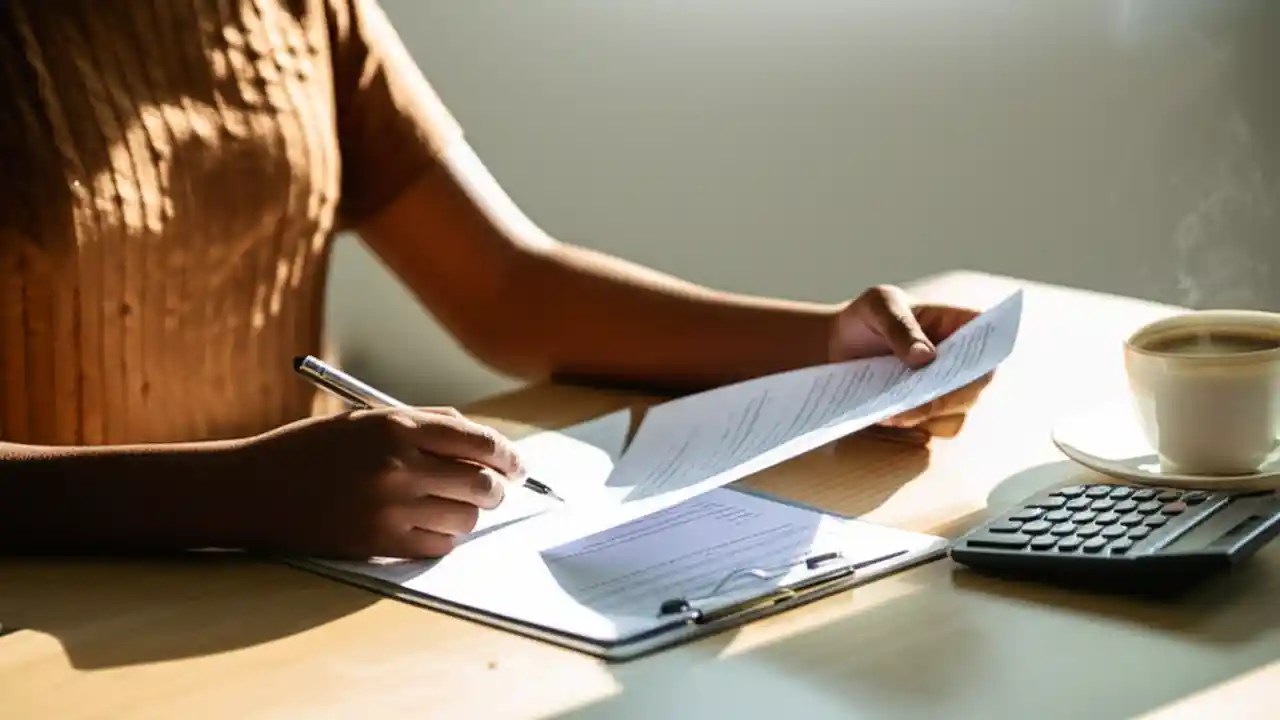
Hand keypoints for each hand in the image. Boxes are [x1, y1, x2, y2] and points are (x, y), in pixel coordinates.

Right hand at [231, 407, 524, 558]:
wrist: (255, 488)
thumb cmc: (315, 449)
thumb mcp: (369, 420)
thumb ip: (429, 424)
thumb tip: (486, 443)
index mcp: (398, 426)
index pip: (481, 442)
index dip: (509, 457)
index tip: (518, 467)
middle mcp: (398, 465)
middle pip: (482, 484)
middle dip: (497, 490)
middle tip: (494, 492)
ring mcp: (388, 507)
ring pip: (465, 519)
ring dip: (468, 515)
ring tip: (450, 507)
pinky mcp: (377, 542)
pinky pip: (439, 547)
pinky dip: (444, 539)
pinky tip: (427, 526)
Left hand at [829, 285, 992, 438]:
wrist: (835, 346)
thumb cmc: (865, 318)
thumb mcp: (878, 307)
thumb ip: (900, 326)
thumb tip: (926, 356)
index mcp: (960, 325)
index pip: (990, 341)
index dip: (985, 357)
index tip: (960, 368)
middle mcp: (961, 361)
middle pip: (975, 385)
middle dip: (948, 395)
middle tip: (917, 399)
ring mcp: (946, 390)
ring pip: (956, 412)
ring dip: (928, 414)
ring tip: (894, 411)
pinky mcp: (926, 412)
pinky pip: (931, 427)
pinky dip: (912, 424)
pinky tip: (886, 416)